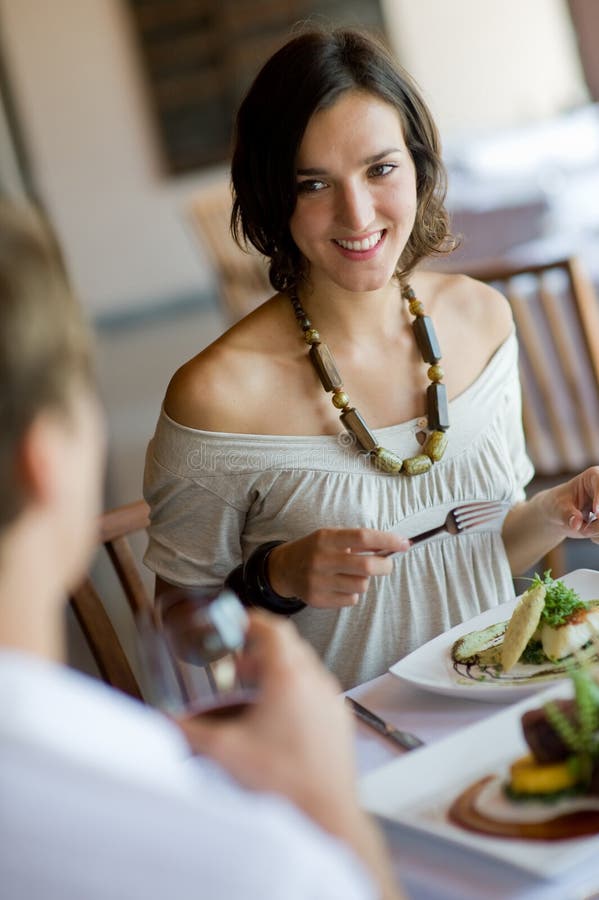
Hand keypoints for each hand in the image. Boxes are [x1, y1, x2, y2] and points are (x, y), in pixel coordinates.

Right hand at [177, 612, 356, 821]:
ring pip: (305, 669)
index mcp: (289, 677)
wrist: (326, 814)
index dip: (252, 620)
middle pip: (289, 646)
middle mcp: (315, 681)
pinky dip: (296, 690)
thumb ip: (189, 732)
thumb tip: (165, 722)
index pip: (273, 629)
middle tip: (238, 656)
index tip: (237, 620)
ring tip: (253, 687)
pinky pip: (317, 691)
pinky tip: (278, 716)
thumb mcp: (225, 752)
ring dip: (277, 670)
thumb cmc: (283, 781)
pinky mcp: (339, 722)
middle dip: (260, 647)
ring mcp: (331, 701)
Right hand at [266, 528, 410, 607]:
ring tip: (353, 575)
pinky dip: (352, 593)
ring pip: (361, 585)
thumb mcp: (331, 537)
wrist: (284, 568)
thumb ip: (358, 541)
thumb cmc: (316, 550)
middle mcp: (321, 559)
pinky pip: (350, 599)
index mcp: (326, 538)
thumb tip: (393, 545)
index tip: (404, 543)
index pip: (363, 537)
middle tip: (387, 565)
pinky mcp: (317, 599)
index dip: (387, 540)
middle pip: (366, 566)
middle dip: (385, 566)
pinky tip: (340, 586)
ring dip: (365, 580)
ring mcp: (318, 581)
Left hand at [540, 467, 598, 542]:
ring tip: (583, 529)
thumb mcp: (557, 508)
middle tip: (583, 530)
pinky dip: (598, 536)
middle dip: (598, 523)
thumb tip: (576, 524)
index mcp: (595, 476)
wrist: (559, 515)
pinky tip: (588, 532)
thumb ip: (567, 515)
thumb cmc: (557, 505)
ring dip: (598, 531)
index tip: (596, 512)